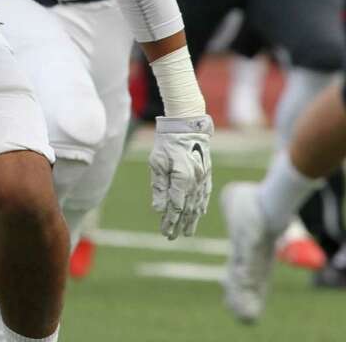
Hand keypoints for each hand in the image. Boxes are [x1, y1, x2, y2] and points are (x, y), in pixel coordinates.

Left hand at [149, 114, 213, 239]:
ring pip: (198, 204)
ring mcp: (203, 178)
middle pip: (188, 209)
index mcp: (183, 179)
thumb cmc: (167, 142)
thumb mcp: (157, 163)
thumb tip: (159, 209)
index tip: (164, 232)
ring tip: (186, 232)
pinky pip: (204, 195)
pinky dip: (201, 207)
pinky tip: (198, 214)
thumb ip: (159, 186)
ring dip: (192, 219)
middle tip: (171, 237)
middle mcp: (196, 182)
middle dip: (179, 225)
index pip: (176, 207)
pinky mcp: (207, 174)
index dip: (170, 221)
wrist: (187, 125)